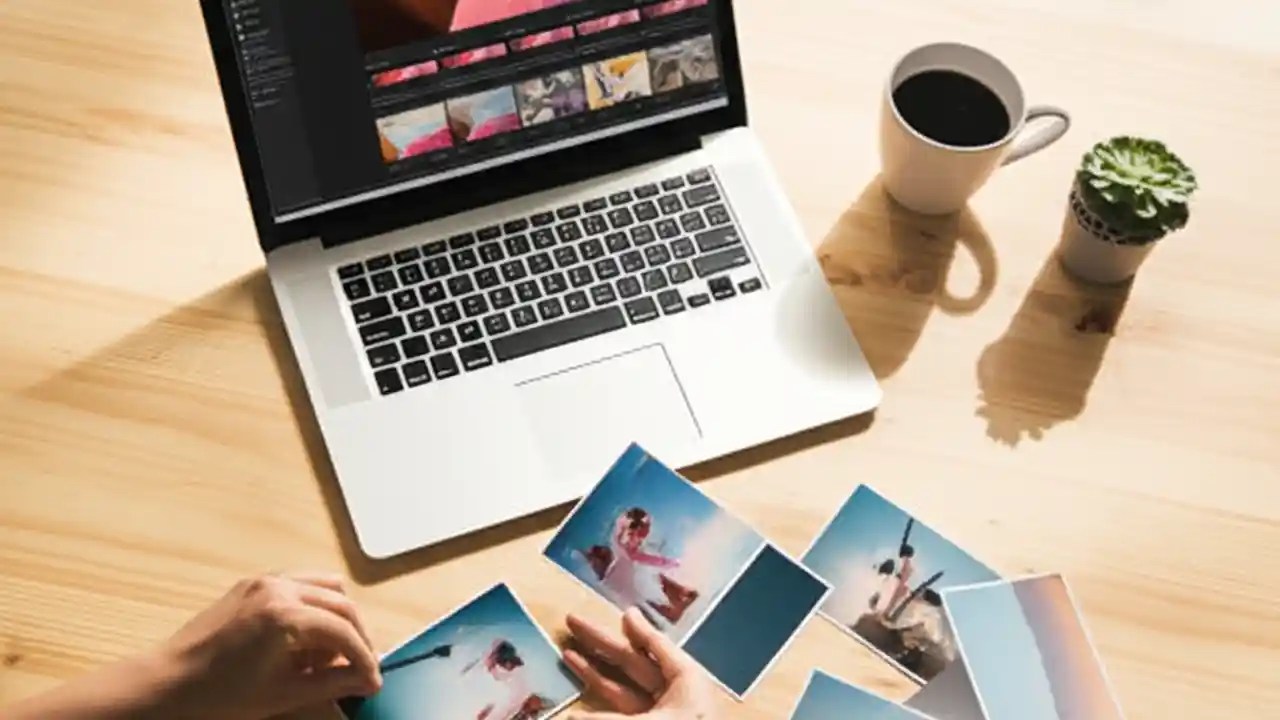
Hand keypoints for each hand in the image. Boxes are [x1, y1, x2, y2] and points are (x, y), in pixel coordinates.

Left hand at [153, 573, 381, 718]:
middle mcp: (278, 588)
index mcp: (284, 614)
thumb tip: (365, 680)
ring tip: (331, 655)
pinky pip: (299, 585)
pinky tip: (306, 640)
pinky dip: (313, 607)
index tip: (373, 682)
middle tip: (361, 669)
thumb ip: (331, 683)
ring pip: (324, 587)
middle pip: (341, 604)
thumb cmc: (217, 695)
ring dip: (336, 618)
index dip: (364, 658)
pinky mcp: (251, 585)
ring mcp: (263, 582)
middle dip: (356, 637)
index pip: (343, 631)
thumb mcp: (282, 694)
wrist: (164, 685)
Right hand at [563, 609, 715, 719]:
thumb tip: (570, 719)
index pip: (660, 649)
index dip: (640, 631)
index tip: (624, 612)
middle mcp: (675, 699)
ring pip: (623, 690)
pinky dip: (602, 699)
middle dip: (603, 643)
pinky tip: (578, 695)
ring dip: (594, 671)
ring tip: (567, 651)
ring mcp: (662, 718)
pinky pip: (622, 713)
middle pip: (634, 664)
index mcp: (687, 684)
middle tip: (574, 620)